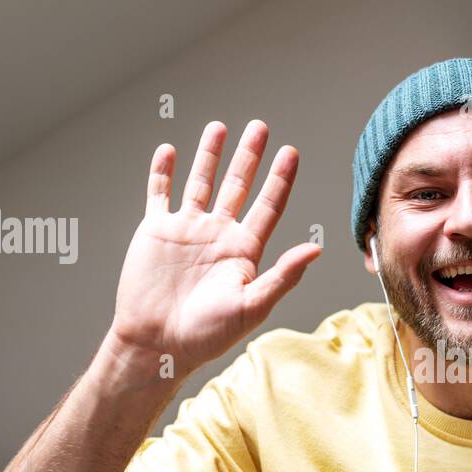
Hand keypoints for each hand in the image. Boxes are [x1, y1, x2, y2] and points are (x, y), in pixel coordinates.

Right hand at [110, 120, 321, 375]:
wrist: (158, 344)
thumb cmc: (208, 334)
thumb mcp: (253, 305)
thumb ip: (283, 275)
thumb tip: (316, 249)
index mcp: (243, 250)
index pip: (268, 206)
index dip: (280, 179)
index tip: (291, 152)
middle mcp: (217, 235)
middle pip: (237, 185)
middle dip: (248, 156)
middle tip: (260, 127)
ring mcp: (186, 230)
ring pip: (200, 182)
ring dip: (209, 155)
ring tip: (219, 127)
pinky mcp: (155, 232)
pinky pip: (159, 194)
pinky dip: (162, 172)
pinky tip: (169, 151)